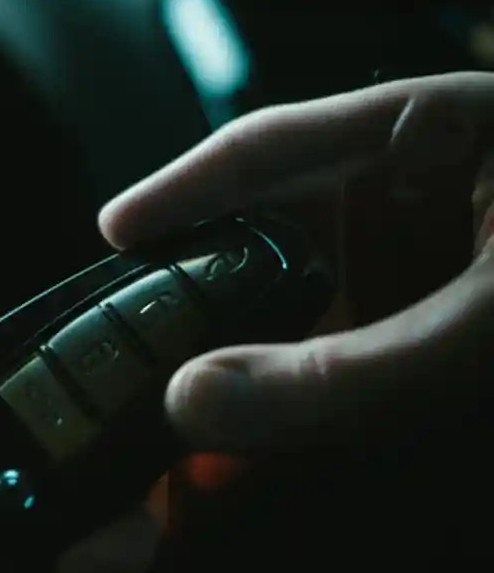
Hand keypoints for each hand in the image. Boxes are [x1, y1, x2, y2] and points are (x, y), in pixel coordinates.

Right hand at [98, 71, 493, 451]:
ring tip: (197, 404)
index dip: (184, 187)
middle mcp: (430, 192)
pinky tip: (264, 443)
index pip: (275, 144)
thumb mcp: (492, 324)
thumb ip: (352, 371)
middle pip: (280, 229)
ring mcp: (440, 267)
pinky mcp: (446, 339)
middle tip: (147, 342)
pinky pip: (356, 365)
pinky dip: (307, 406)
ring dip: (256, 357)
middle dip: (213, 289)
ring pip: (311, 304)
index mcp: (443, 129)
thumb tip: (197, 399)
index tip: (116, 231)